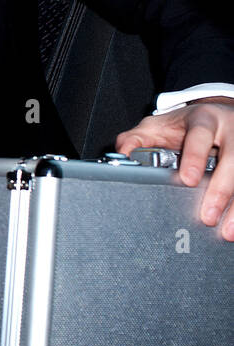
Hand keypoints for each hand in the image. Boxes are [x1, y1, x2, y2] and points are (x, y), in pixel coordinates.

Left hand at [115, 96, 233, 240]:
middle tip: (207, 216)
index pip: (201, 136)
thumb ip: (137, 138)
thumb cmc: (185, 125)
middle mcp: (230, 130)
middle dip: (221, 190)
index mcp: (204, 119)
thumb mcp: (159, 125)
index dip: (195, 157)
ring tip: (226, 230)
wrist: (216, 115)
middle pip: (233, 160)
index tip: (188, 180)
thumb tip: (122, 153)